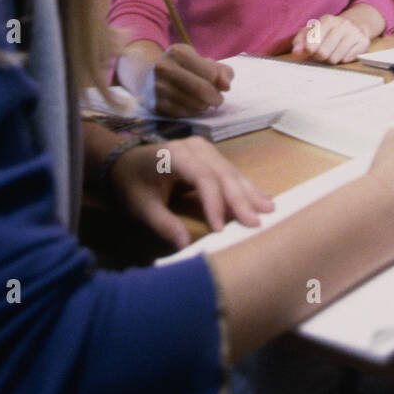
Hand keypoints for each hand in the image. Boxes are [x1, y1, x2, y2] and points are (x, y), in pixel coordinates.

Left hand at [108, 136, 274, 249]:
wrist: (124, 162)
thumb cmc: (132, 184)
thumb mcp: (142, 206)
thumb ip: (163, 224)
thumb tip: (184, 245)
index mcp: (176, 155)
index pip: (203, 178)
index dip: (214, 203)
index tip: (220, 229)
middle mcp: (194, 147)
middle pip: (222, 173)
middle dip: (240, 199)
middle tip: (257, 222)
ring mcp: (204, 149)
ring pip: (231, 171)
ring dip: (249, 192)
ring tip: (269, 209)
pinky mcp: (210, 156)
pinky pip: (230, 171)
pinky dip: (245, 187)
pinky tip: (261, 198)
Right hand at [152, 43, 234, 116]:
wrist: (147, 75)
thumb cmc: (183, 68)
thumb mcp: (202, 62)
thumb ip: (222, 71)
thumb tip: (226, 86)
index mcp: (178, 52)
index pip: (210, 73)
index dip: (219, 81)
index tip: (218, 84)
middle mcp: (164, 68)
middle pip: (202, 90)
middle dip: (215, 98)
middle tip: (218, 99)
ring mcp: (157, 87)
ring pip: (194, 104)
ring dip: (205, 106)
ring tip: (204, 101)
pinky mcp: (155, 105)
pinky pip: (184, 114)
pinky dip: (194, 112)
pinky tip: (192, 106)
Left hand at [290, 14, 369, 63]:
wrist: (356, 24)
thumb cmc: (330, 30)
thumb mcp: (314, 30)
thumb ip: (301, 40)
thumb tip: (296, 51)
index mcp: (327, 20)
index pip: (312, 42)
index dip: (309, 50)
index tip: (310, 51)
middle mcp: (342, 24)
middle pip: (323, 53)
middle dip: (320, 57)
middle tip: (322, 53)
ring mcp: (354, 33)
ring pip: (335, 58)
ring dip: (332, 59)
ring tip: (333, 52)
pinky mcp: (363, 41)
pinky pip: (348, 59)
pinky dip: (343, 59)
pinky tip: (344, 52)